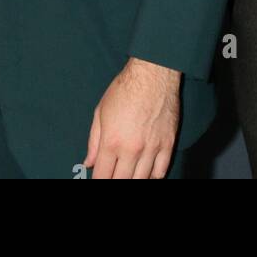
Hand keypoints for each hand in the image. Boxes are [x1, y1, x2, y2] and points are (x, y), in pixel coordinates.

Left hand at [84, 57, 180, 177]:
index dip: (99, 181)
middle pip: (122, 181)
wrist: (152, 74)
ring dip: (133, 180)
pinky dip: (153, 177)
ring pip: (142, 180)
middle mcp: (131, 149)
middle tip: (113, 177)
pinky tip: (147, 174)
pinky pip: (161, 171)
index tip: (99, 180)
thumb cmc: (124, 89)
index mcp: (111, 141)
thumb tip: (88, 162)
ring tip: (128, 175)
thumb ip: (93, 141)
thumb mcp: (100, 112)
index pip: (103, 176)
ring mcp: (151, 148)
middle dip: (115, 182)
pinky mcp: (168, 144)